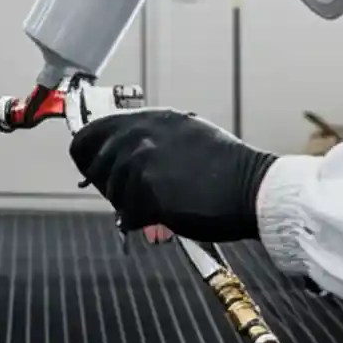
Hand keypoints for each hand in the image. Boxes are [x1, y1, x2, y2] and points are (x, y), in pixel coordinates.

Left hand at [69, 109, 277, 241]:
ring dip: (132, 207)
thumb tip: (118, 157)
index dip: (87, 158)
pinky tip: (165, 218)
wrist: (254, 190)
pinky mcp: (149, 193)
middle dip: (109, 187)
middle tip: (134, 198)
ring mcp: (142, 163)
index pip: (88, 136)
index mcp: (148, 119)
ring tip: (163, 205)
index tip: (93, 172)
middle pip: (94, 168)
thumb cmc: (227, 169)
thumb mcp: (185, 136)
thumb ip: (150, 141)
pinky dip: (144, 222)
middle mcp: (140, 136)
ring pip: (113, 195)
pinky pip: (129, 216)